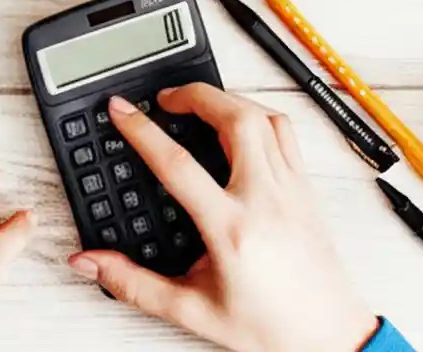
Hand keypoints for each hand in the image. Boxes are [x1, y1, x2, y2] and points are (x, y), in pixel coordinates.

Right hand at [68, 84, 377, 351]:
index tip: (121, 111)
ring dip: (228, 99)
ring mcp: (292, 189)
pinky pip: (286, 133)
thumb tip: (92, 263)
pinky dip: (258, 115)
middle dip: (194, 94)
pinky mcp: (307, 190)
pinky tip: (241, 124)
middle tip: (165, 98)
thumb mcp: (191, 311)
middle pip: (234, 118)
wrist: (330, 337)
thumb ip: (134, 284)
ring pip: (265, 117)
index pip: (178, 164)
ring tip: (200, 104)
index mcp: (232, 229)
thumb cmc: (272, 327)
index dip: (142, 131)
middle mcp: (266, 200)